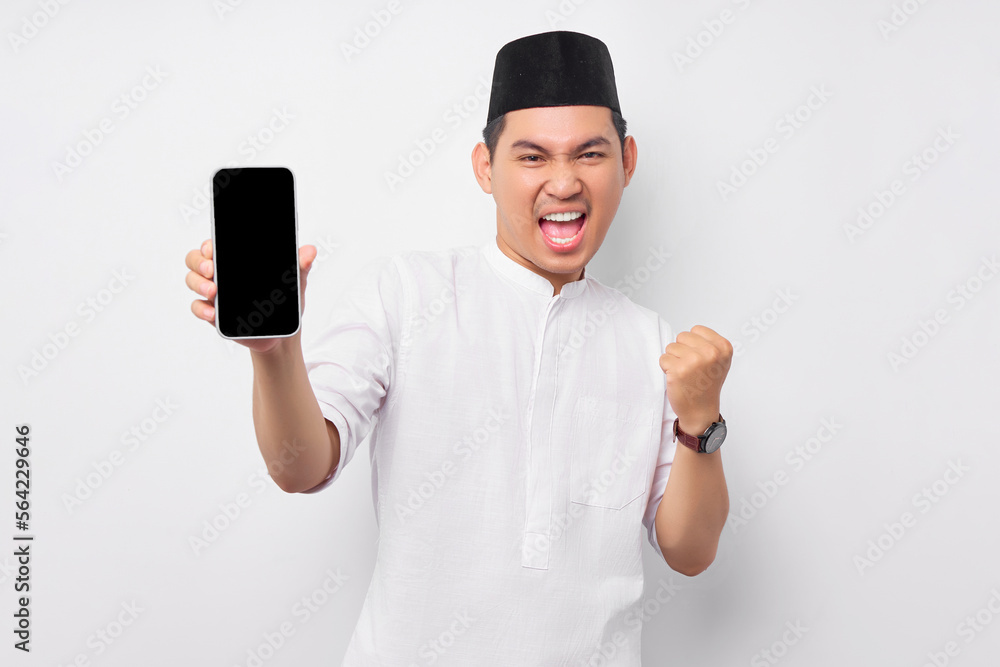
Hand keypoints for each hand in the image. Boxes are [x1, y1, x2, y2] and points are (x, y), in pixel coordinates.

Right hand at [184, 238, 317, 353]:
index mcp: (235, 261)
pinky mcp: (213, 314)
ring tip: (212, 292)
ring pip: (192, 280)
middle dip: (199, 262)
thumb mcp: (294, 283)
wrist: (282, 334)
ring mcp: (213, 294)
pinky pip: (197, 308)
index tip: (213, 249)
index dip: (208, 244)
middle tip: (212, 270)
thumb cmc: (284, 302)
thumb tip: (310, 251)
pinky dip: (201, 310)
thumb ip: (300, 266)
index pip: (214, 245)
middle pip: (195, 259)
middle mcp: (220, 274)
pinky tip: (213, 314)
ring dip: (198, 284)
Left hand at [658, 325, 732, 434]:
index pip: (696, 330)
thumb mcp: (720, 360)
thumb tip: (691, 332)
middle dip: (682, 351)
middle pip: (682, 336)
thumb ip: (709, 343)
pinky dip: (666, 369)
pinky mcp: (678, 371)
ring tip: (685, 374)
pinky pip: (663, 359)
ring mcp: (695, 361)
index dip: (693, 344)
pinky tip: (678, 379)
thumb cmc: (707, 385)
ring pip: (671, 347)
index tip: (701, 359)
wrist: (701, 411)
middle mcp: (711, 353)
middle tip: (691, 368)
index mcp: (723, 347)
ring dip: (674, 360)